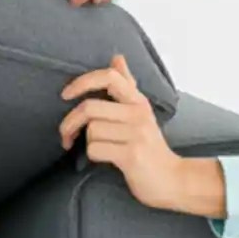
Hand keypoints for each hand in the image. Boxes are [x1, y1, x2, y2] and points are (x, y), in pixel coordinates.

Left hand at [59, 54, 185, 210]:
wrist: (173, 180)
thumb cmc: (150, 146)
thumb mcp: (141, 112)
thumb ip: (128, 85)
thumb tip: (117, 57)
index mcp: (138, 101)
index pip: (108, 77)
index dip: (82, 82)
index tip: (66, 95)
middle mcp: (138, 113)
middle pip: (89, 108)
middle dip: (70, 123)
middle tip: (65, 135)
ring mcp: (136, 134)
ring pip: (92, 131)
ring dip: (85, 143)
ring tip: (96, 149)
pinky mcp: (132, 155)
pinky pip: (95, 149)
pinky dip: (93, 156)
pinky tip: (104, 159)